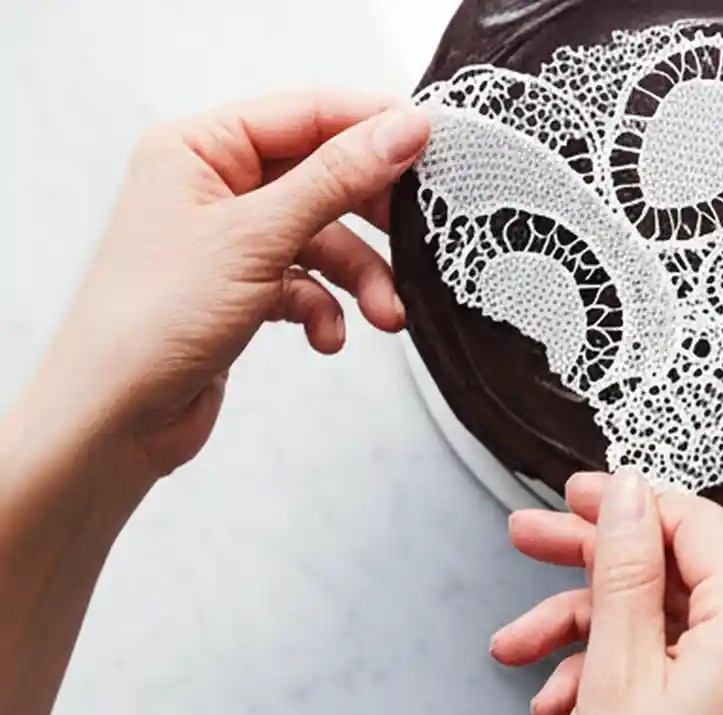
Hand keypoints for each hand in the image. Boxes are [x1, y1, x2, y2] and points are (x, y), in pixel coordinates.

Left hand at [27, 90, 431, 480]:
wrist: (115, 420)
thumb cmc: (152, 321)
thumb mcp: (256, 237)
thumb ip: (335, 179)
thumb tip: (402, 130)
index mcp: (198, 147)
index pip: (306, 113)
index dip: (372, 125)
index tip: (435, 144)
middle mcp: (213, 185)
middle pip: (323, 176)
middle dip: (373, 217)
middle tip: (421, 233)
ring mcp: (231, 239)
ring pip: (325, 238)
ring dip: (360, 277)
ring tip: (385, 313)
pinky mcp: (244, 288)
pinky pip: (308, 281)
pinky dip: (326, 309)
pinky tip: (326, 336)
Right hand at [492, 472, 722, 714]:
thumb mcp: (619, 677)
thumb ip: (626, 571)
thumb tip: (627, 495)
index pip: (696, 524)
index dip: (624, 501)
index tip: (574, 495)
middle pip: (679, 573)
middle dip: (593, 568)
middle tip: (533, 543)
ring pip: (674, 625)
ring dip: (592, 635)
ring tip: (526, 655)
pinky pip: (691, 667)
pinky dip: (627, 674)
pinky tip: (568, 697)